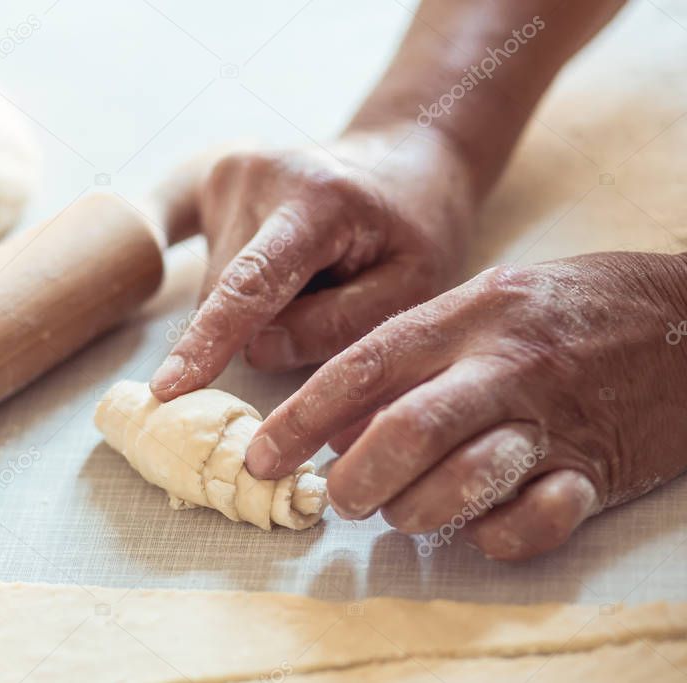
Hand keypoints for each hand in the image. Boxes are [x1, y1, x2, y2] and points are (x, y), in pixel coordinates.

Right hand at [150, 124, 476, 399]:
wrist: (402, 159)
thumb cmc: (415, 231)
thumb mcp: (412, 287)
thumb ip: (340, 325)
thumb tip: (256, 350)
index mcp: (319, 199)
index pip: (252, 284)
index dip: (209, 339)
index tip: (167, 387)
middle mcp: (259, 175)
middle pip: (227, 296)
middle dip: (265, 326)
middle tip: (330, 296)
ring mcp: (229, 173)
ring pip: (214, 289)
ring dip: (256, 306)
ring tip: (313, 272)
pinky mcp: (212, 182)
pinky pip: (213, 268)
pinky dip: (245, 285)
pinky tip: (287, 260)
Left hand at [245, 252, 686, 559]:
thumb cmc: (573, 308)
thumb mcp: (490, 300)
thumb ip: (418, 350)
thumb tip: (342, 416)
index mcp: (469, 315)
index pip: (363, 366)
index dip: (300, 416)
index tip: (260, 456)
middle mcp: (504, 365)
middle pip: (404, 430)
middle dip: (353, 477)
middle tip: (336, 498)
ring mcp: (552, 418)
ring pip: (461, 478)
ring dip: (413, 509)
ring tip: (398, 513)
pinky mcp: (597, 469)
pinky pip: (533, 520)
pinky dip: (494, 535)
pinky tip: (480, 528)